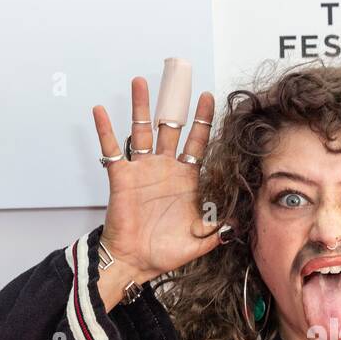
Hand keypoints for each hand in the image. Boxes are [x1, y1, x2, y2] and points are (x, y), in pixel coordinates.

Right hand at [92, 76, 220, 282]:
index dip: (203, 120)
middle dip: (174, 104)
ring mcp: (143, 171)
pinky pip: (112, 150)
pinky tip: (100, 111)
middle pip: (170, 128)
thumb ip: (219, 229)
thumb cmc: (165, 252)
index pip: (198, 142)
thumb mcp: (200, 241)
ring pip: (142, 131)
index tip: (209, 97)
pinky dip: (105, 130)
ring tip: (139, 82)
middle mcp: (165, 169)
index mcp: (187, 180)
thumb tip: (239, 222)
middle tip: (177, 78)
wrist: (136, 262)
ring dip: (140, 107)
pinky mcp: (122, 178)